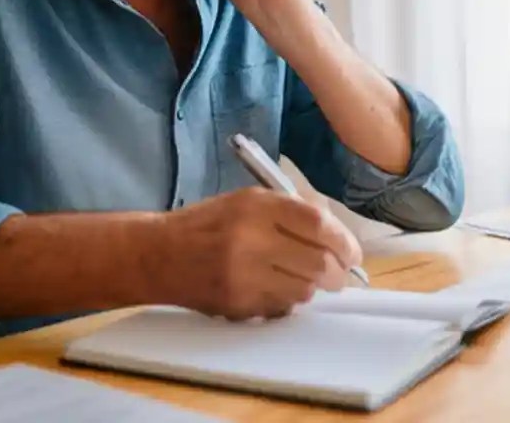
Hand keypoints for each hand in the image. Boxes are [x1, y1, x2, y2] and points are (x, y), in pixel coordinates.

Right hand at [157, 187, 362, 319]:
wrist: (157, 255)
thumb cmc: (207, 225)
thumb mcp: (245, 202)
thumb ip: (289, 211)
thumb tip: (337, 233)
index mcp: (256, 206)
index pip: (318, 224)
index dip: (345, 241)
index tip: (353, 253)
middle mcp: (250, 238)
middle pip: (319, 263)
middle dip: (338, 273)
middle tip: (339, 275)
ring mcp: (243, 274)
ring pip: (305, 290)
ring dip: (312, 288)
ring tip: (302, 279)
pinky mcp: (237, 302)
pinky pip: (282, 307)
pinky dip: (288, 301)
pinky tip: (274, 289)